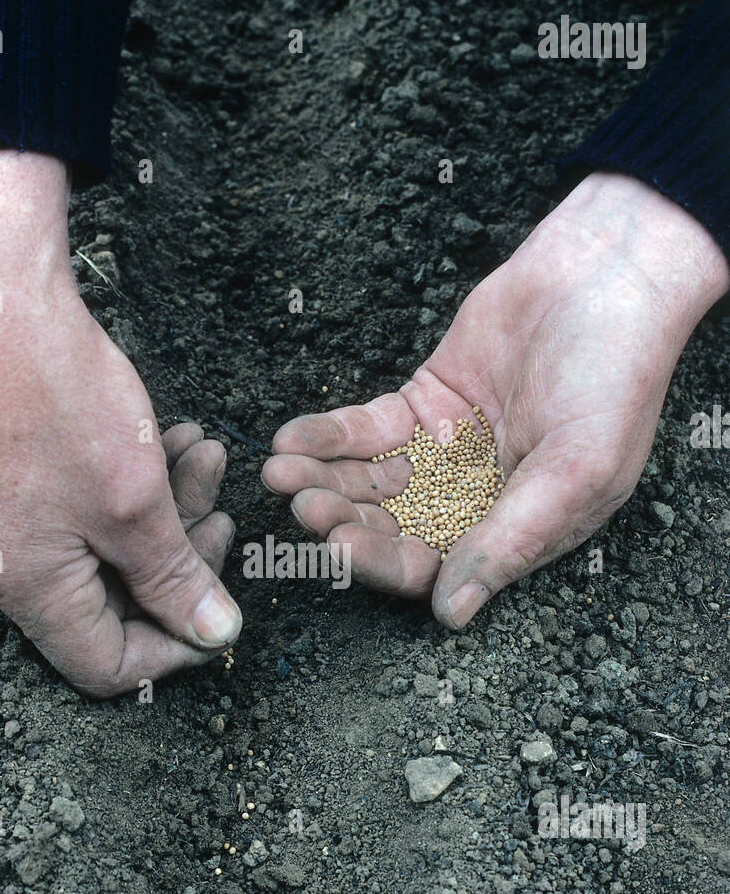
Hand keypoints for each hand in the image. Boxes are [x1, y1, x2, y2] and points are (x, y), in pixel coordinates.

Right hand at [0, 151, 240, 696]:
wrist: (3, 305)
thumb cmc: (62, 398)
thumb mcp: (137, 503)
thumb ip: (177, 580)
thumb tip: (215, 636)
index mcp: (28, 590)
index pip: (109, 666)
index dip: (175, 648)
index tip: (222, 609)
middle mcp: (5, 571)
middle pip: (113, 606)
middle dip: (181, 561)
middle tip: (226, 518)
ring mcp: (5, 529)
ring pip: (107, 552)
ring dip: (169, 512)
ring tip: (208, 459)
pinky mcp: (14, 490)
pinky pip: (85, 516)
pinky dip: (136, 489)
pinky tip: (176, 442)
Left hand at [263, 173, 728, 627]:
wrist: (608, 279)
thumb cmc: (614, 381)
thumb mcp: (577, 471)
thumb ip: (510, 540)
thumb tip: (450, 614)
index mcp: (512, 532)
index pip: (432, 566)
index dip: (381, 561)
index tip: (337, 545)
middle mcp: (472, 502)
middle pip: (389, 527)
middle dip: (342, 519)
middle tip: (301, 505)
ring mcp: (442, 453)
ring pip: (369, 481)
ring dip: (323, 480)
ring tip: (279, 472)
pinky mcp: (420, 404)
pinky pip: (363, 431)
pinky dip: (326, 436)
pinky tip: (289, 439)